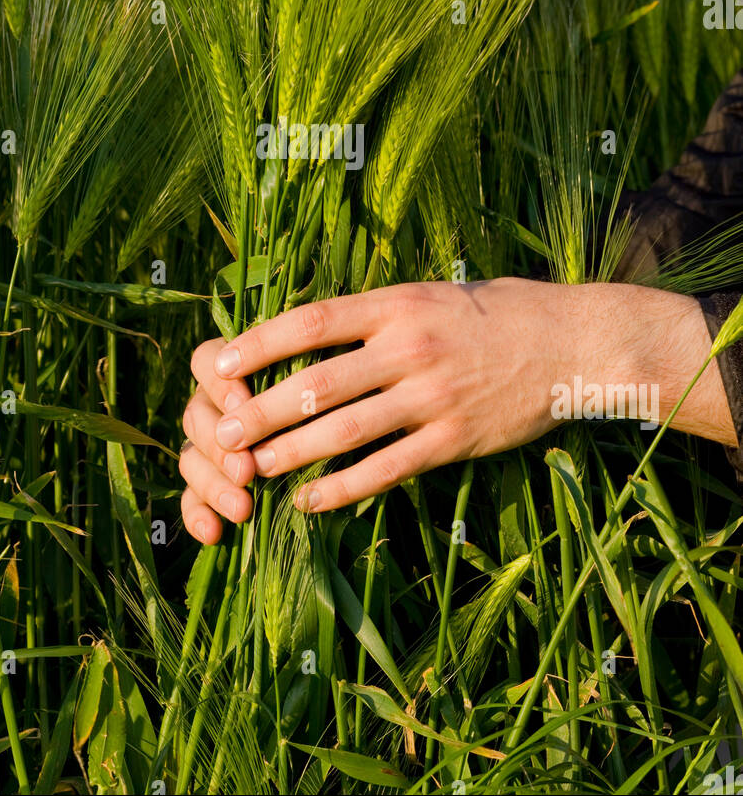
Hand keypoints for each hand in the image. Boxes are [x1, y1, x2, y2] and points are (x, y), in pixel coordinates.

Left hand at [179, 278, 732, 540]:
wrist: (573, 344)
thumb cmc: (497, 314)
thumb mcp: (432, 295)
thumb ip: (377, 315)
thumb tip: (312, 331)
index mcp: (398, 304)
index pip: (313, 322)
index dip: (260, 343)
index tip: (220, 361)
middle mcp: (410, 348)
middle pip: (318, 383)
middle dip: (262, 411)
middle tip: (222, 434)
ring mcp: (432, 396)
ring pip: (345, 430)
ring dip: (292, 453)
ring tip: (252, 470)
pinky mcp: (454, 438)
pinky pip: (388, 468)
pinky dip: (344, 488)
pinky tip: (310, 500)